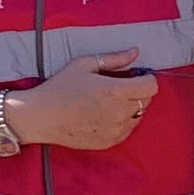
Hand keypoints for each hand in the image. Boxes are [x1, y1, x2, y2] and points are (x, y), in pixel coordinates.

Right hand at [24, 51, 157, 150]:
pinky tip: (105, 114)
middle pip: (147, 101)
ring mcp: (116, 130)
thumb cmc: (60, 88)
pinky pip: (128, 130)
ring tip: (111, 101)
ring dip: (132, 107)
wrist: (41, 117)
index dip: (146, 78)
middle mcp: (120, 113)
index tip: (137, 75)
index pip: (151, 86)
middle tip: (121, 86)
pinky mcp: (110, 142)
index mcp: (115, 91)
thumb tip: (135, 52)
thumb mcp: (85, 64)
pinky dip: (123, 121)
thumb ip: (114, 59)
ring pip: (139, 116)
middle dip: (139, 91)